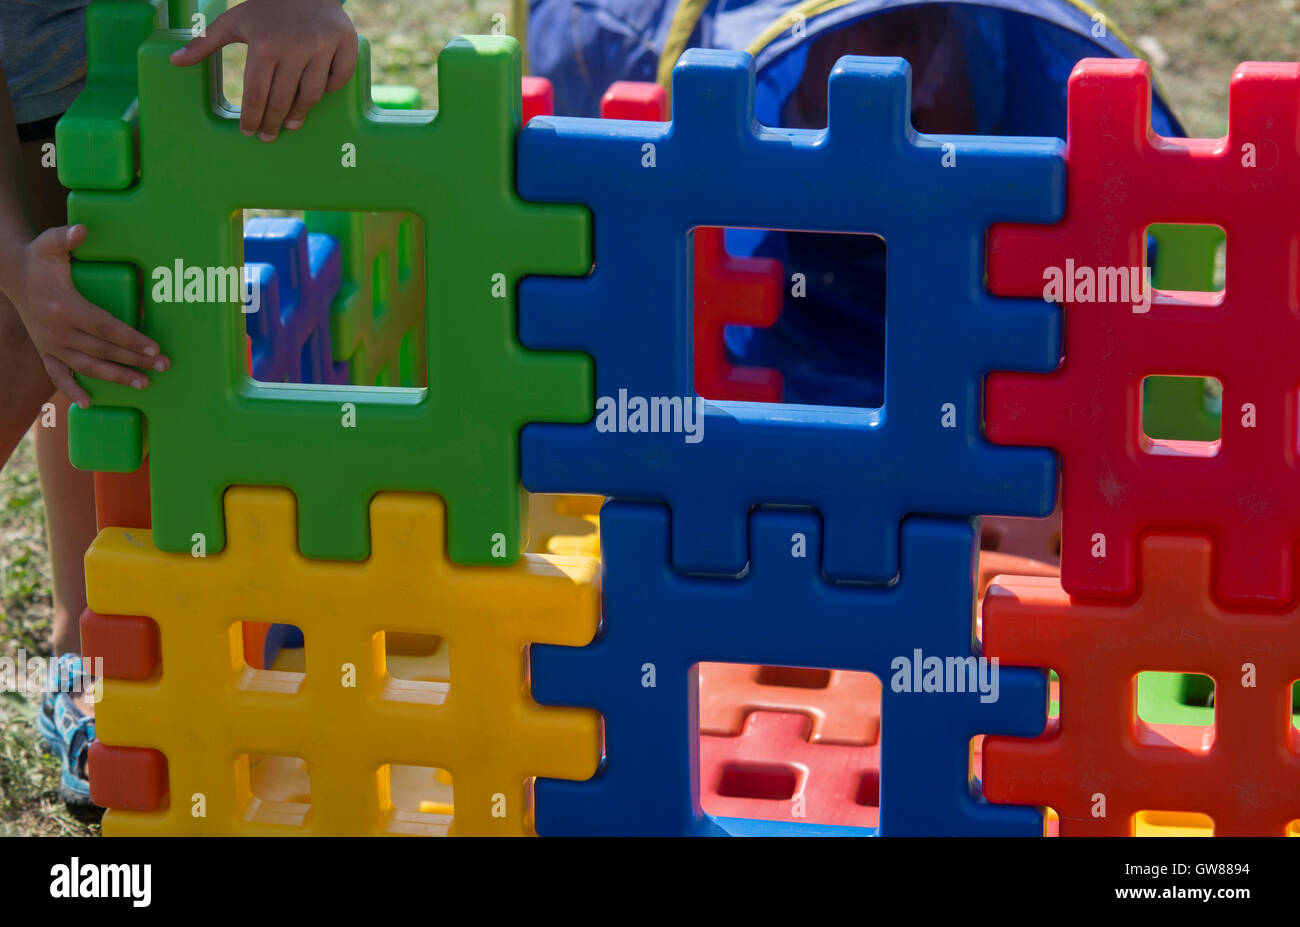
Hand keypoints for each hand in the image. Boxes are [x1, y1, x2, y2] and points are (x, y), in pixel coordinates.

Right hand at [8, 225, 167, 408]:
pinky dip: (71, 390)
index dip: (130, 339)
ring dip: (116, 377)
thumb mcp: (50, 244)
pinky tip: (87, 404)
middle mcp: (58, 331)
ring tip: (143, 384)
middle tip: (163, 367)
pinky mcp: (45, 350)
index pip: (105, 328)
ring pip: (87, 367)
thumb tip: (82, 230)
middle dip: (135, 361)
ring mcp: (51, 344)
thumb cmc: (39, 258)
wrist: (10, 274)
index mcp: (65, 308)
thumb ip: (66, 237)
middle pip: (103, 350)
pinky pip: (58, 375)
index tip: (154, 348)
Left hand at [170, 0, 358, 141]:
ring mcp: (323, 46)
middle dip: (272, 122)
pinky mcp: (345, 44)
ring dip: (300, 114)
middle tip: (268, 136)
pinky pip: (339, 79)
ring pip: (312, 94)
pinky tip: (317, 97)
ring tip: (291, 125)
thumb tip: (175, 61)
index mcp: (265, 44)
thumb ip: (205, 43)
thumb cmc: (265, 6)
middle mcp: (295, 47)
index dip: (252, 117)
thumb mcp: (234, 21)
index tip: (248, 132)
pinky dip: (330, 90)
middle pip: (283, 100)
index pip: (256, 93)